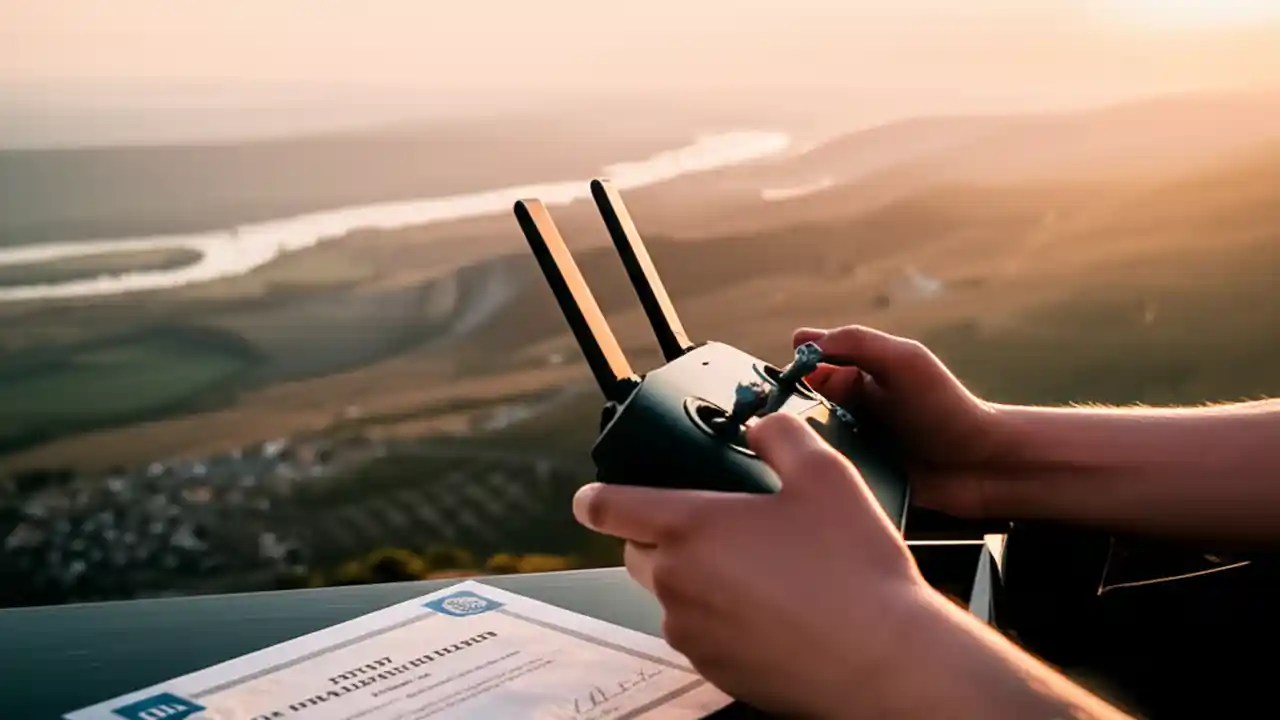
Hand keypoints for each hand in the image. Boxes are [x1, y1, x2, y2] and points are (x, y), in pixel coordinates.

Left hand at [572, 413, 939, 717]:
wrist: (885, 662)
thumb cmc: (855, 571)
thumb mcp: (826, 476)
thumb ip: (781, 436)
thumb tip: (763, 426)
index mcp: (689, 529)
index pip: (607, 508)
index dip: (596, 498)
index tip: (594, 497)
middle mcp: (676, 583)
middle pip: (637, 551)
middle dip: (658, 535)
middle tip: (714, 526)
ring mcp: (692, 632)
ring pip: (670, 595)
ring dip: (694, 578)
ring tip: (758, 570)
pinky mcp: (714, 669)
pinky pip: (698, 632)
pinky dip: (718, 617)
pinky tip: (770, 609)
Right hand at [793, 325, 1008, 518]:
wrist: (983, 467)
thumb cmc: (947, 408)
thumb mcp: (904, 360)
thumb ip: (857, 342)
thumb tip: (802, 341)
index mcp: (858, 374)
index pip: (807, 367)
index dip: (791, 373)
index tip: (781, 384)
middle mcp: (850, 408)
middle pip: (797, 406)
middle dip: (787, 411)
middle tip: (786, 421)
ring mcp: (852, 445)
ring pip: (805, 442)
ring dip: (800, 445)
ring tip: (800, 451)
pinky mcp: (857, 479)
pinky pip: (824, 475)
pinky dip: (817, 473)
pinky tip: (816, 476)